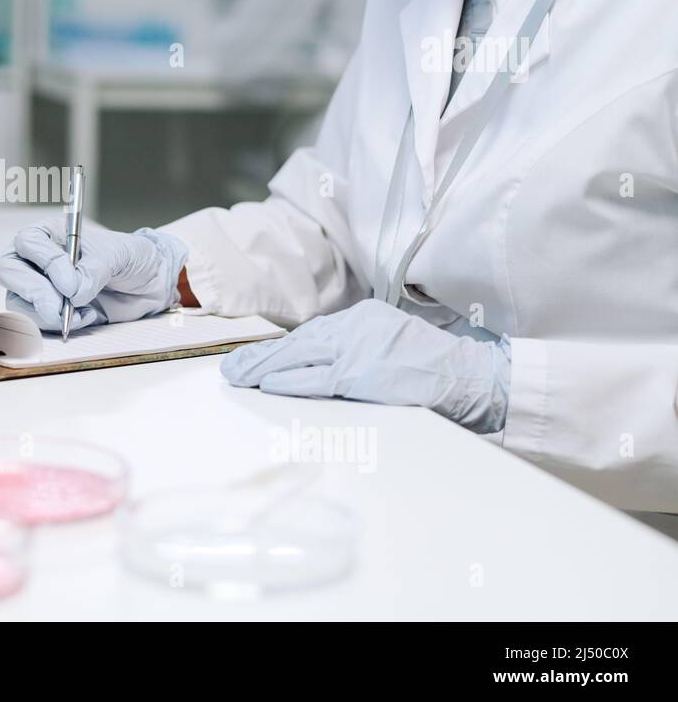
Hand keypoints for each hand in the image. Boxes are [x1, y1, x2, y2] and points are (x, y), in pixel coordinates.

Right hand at [0, 218, 187, 332]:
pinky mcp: (48, 313)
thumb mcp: (118, 253)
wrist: (148, 284)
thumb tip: (73, 292)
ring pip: (17, 302)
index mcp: (50, 233)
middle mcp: (37, 259)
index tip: (70, 283)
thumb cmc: (130, 257)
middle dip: (33, 292)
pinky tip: (85, 317)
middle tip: (58, 307)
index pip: (28, 243)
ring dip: (46, 313)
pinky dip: (57, 326)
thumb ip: (93, 269)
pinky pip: (36, 323)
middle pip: (9, 272)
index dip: (45, 263)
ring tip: (79, 313)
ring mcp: (39, 287)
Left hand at [219, 299, 510, 432]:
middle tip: (232, 367)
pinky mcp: (361, 373)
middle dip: (262, 356)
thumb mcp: (392, 344)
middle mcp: (356, 326)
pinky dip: (289, 381)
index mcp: (364, 317)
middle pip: (299, 341)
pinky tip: (266, 384)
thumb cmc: (435, 368)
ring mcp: (357, 348)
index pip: (313, 333)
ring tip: (238, 376)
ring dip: (263, 368)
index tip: (257, 357)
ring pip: (299, 356)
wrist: (469, 376)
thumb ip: (359, 349)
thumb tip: (323, 367)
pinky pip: (316, 378)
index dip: (282, 349)